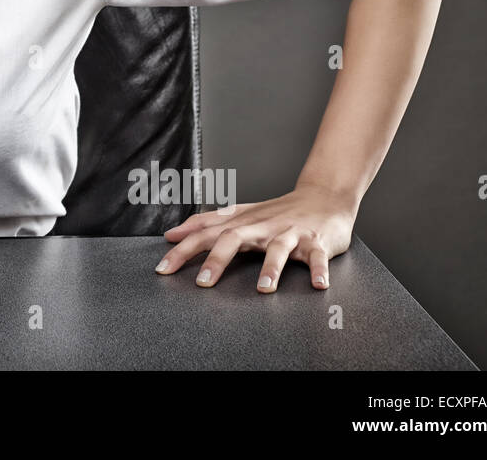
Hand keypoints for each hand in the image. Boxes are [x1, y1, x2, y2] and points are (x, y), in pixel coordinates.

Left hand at [154, 185, 356, 291]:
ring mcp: (290, 233)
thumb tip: (172, 234)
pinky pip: (318, 257)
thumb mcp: (239, 215)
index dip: (183, 249)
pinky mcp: (316, 242)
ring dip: (272, 268)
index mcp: (241, 222)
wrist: (323, 196)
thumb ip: (206, 224)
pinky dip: (319, 270)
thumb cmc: (276, 212)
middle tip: (202, 282)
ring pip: (279, 248)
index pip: (205, 233)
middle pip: (234, 238)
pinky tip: (319, 285)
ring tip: (264, 288)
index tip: (163, 268)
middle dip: (217, 259)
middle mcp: (262, 226)